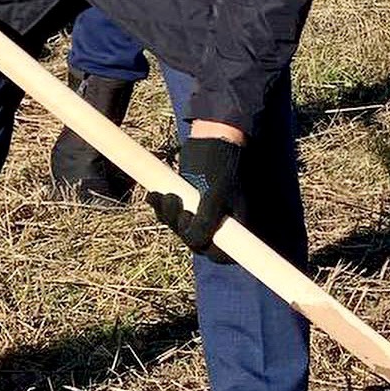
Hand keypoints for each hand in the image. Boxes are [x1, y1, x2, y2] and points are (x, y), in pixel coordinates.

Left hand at [149, 136, 246, 263]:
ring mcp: (201, 213)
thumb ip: (206, 221)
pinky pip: (170, 215)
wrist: (211, 138)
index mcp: (235, 224)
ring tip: (165, 195)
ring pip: (180, 228)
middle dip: (182, 226)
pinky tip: (154, 195)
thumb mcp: (216, 193)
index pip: (222, 252)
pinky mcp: (186, 204)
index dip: (208, 249)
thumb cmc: (220, 164)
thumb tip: (194, 243)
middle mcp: (218, 222)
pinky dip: (160, 207)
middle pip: (196, 242)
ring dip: (168, 215)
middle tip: (176, 205)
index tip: (195, 234)